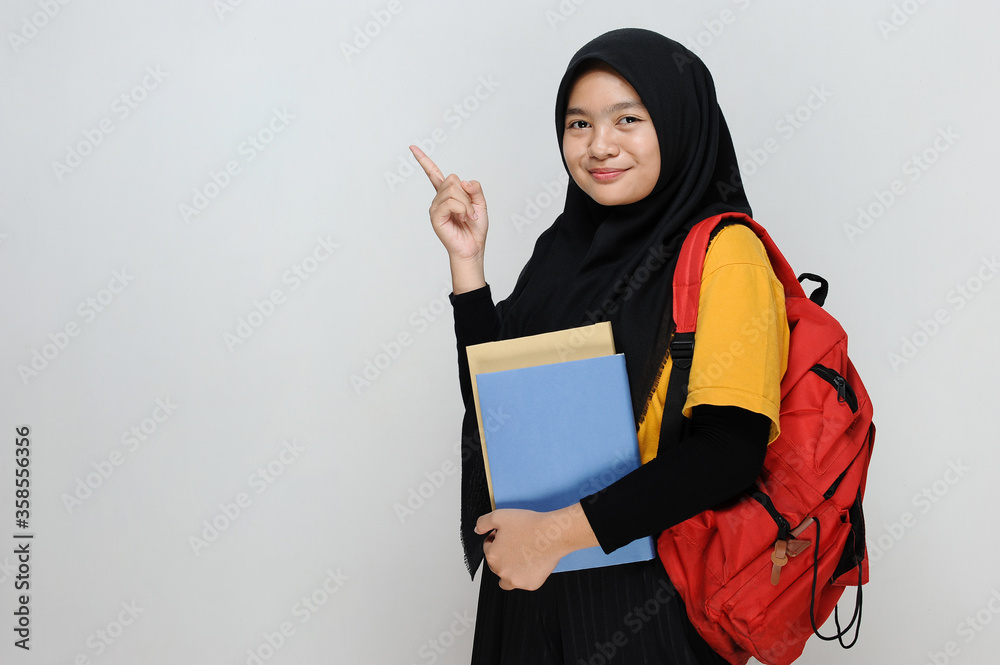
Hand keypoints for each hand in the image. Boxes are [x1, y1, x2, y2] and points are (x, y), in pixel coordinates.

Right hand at [410, 145, 487, 292]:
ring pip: (453, 190)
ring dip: (466, 204)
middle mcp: (439, 199)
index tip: (412, 148)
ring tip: (468, 217)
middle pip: (452, 179)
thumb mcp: (481, 204)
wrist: (473, 247)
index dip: (423, 160)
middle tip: (470, 211)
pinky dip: (462, 209)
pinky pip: (450, 202)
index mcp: (447, 194)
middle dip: (466, 194)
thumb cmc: (475, 228)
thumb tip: (464, 181)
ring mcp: (436, 207)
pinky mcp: (435, 216)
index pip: (433, 173)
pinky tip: (463, 218)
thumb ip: (475, 189)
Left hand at [474, 504, 599, 590]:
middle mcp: (501, 571)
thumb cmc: (529, 525)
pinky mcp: (530, 584)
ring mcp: (516, 580)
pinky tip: (533, 561)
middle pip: (497, 563)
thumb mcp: (500, 515)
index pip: (489, 547)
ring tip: (523, 556)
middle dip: (503, 554)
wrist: (552, 534)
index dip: (497, 538)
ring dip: (511, 569)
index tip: (508, 534)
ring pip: (507, 578)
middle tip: (517, 542)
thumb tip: (477, 530)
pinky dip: (526, 574)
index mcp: (492, 555)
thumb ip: (482, 523)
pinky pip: (523, 582)